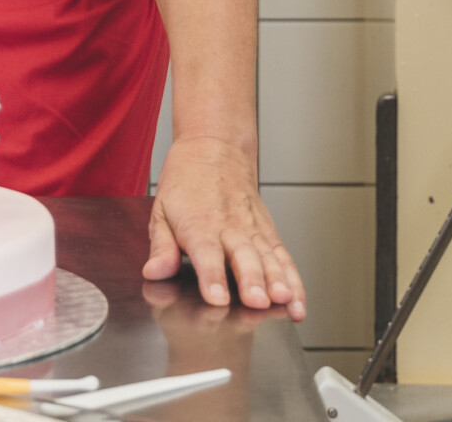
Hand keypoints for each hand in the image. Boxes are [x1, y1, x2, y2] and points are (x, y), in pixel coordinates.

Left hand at [143, 135, 305, 320]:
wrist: (214, 149)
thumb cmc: (186, 183)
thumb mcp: (161, 210)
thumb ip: (161, 247)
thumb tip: (153, 272)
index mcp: (198, 225)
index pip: (206, 254)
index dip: (212, 277)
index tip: (217, 298)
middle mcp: (229, 228)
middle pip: (243, 257)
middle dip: (251, 281)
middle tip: (257, 302)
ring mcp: (253, 230)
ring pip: (269, 258)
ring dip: (278, 281)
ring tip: (284, 301)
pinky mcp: (269, 232)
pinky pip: (284, 258)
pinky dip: (294, 281)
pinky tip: (298, 303)